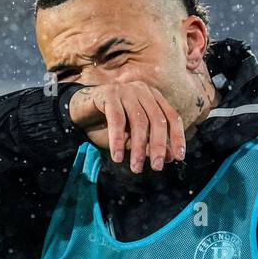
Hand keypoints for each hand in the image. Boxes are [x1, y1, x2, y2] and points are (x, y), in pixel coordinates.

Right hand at [68, 82, 185, 173]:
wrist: (79, 112)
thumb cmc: (107, 126)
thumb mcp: (130, 139)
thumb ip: (149, 144)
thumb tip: (170, 157)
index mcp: (153, 98)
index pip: (172, 117)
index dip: (177, 137)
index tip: (178, 158)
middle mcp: (143, 91)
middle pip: (157, 120)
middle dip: (159, 146)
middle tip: (157, 167)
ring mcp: (126, 90)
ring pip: (139, 121)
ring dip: (138, 148)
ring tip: (135, 168)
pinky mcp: (109, 93)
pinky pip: (117, 119)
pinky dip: (118, 140)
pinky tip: (117, 156)